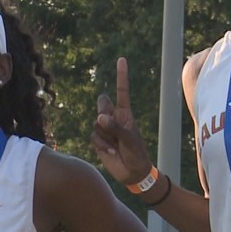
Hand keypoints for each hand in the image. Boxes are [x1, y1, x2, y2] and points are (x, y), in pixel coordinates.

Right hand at [91, 57, 153, 184]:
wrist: (132, 172)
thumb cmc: (136, 153)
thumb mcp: (129, 139)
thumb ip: (115, 127)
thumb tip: (99, 117)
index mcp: (125, 113)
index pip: (122, 91)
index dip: (121, 75)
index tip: (122, 59)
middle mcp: (114, 118)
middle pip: (102, 102)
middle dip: (103, 109)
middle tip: (109, 120)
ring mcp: (105, 129)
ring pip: (96, 123)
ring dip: (106, 135)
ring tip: (117, 146)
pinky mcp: (98, 140)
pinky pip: (94, 136)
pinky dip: (102, 144)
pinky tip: (111, 152)